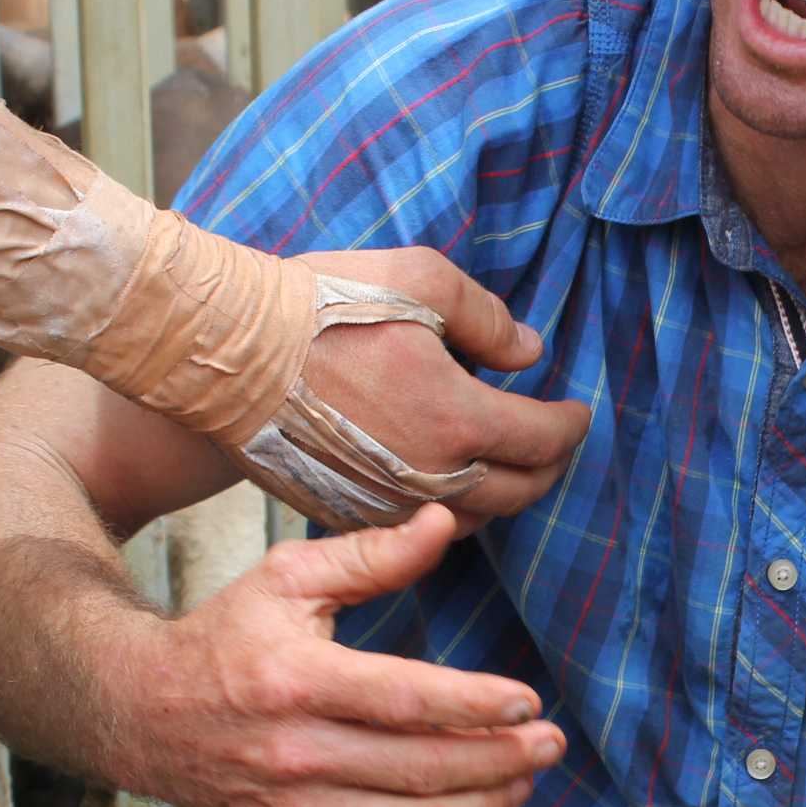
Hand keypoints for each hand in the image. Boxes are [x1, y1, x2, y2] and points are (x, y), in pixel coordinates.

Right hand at [109, 505, 564, 806]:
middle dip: (501, 761)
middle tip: (551, 743)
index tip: (528, 700)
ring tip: (523, 782)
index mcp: (295, 681)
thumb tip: (446, 522)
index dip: (475, 704)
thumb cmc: (223, 637)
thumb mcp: (286, 578)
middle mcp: (293, 752)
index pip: (404, 701)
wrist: (136, 712)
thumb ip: (372, 554)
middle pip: (420, 772)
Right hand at [294, 247, 593, 526]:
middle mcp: (430, 477)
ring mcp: (386, 505)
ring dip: (500, 494)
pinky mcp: (347, 514)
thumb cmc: (321, 305)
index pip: (544, 439)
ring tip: (506, 465)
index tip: (578, 413)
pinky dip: (446, 511)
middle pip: (519, 490)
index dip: (571, 425)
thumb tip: (529, 352)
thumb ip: (489, 318)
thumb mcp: (420, 277)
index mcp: (457, 418)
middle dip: (547, 466)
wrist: (227, 351)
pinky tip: (445, 484)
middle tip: (553, 443)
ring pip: (472, 519)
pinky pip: (415, 529)